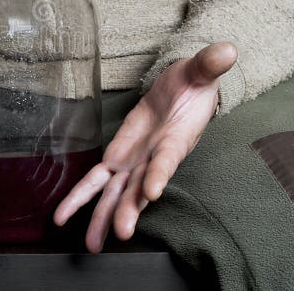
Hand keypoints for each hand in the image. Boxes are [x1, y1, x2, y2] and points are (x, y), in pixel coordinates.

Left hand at [54, 42, 237, 252]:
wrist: (181, 91)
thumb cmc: (192, 83)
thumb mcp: (200, 69)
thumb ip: (210, 63)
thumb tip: (227, 50)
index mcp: (175, 138)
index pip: (168, 158)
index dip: (160, 173)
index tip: (153, 192)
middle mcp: (154, 156)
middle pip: (141, 186)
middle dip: (130, 209)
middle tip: (121, 233)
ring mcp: (136, 159)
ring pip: (118, 192)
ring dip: (103, 216)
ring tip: (92, 244)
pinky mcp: (120, 156)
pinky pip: (98, 179)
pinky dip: (83, 196)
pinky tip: (66, 217)